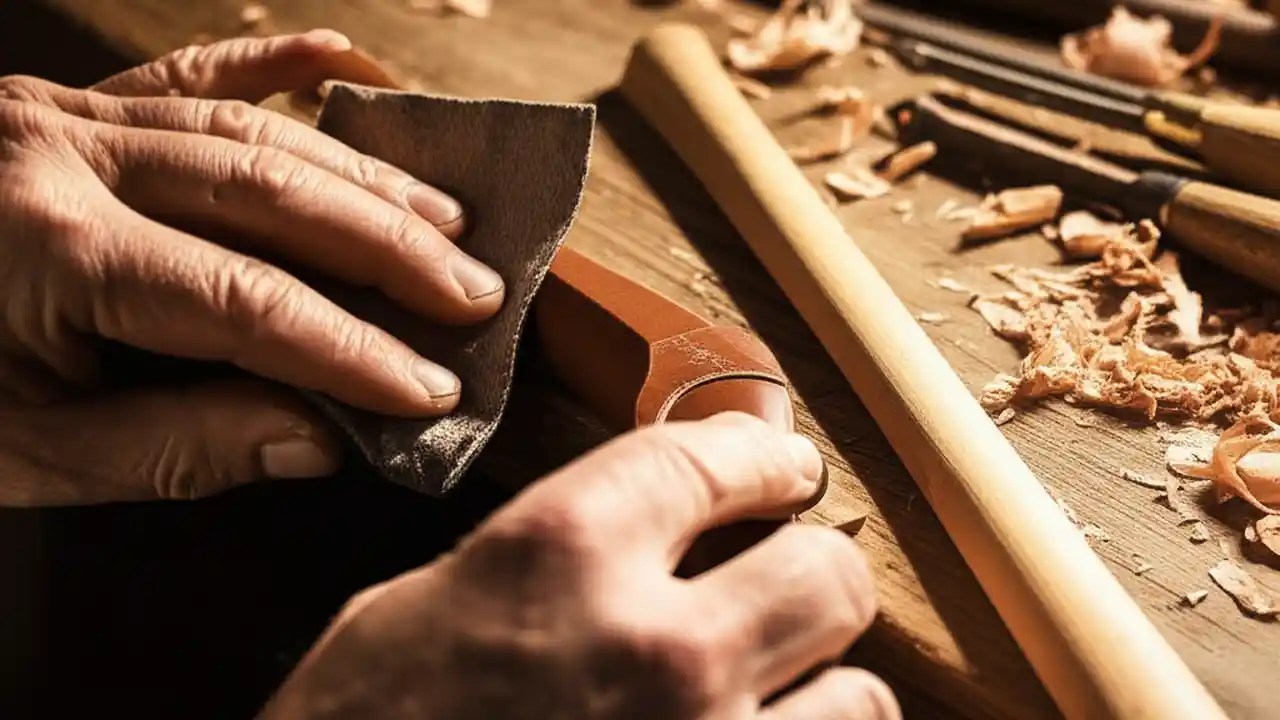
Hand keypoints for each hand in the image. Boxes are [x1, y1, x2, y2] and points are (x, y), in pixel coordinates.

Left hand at [0, 31, 503, 504]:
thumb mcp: (22, 454)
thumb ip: (175, 445)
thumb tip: (320, 435)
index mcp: (45, 248)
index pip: (243, 300)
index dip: (350, 351)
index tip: (430, 390)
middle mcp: (61, 153)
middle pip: (268, 192)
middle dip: (387, 247)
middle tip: (476, 291)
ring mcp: (63, 111)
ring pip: (249, 128)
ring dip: (361, 170)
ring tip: (445, 214)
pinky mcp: (67, 99)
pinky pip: (188, 70)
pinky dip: (277, 62)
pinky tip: (350, 60)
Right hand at [261, 413, 897, 719]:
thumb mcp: (419, 609)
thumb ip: (550, 553)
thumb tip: (651, 523)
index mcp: (559, 556)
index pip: (711, 457)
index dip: (760, 453)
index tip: (781, 465)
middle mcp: (655, 650)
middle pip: (828, 573)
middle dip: (811, 572)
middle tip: (792, 581)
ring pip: (862, 698)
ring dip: (823, 691)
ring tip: (777, 695)